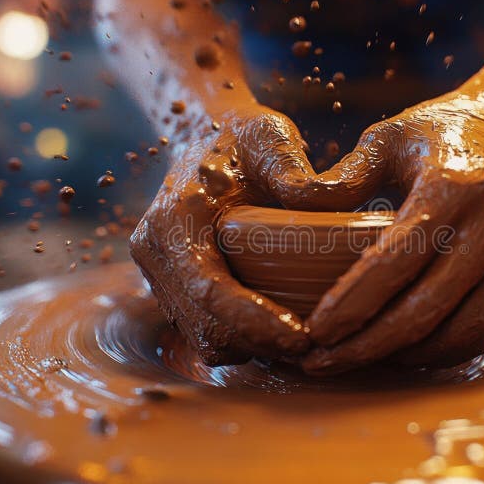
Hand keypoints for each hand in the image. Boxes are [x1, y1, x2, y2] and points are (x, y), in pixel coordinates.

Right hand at [130, 108, 319, 365]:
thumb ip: (291, 166)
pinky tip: (279, 327)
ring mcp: (158, 274)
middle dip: (259, 344)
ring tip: (303, 339)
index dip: (254, 322)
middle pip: (204, 327)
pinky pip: (202, 329)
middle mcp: (154, 253)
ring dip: (250, 347)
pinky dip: (240, 338)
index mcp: (172, 220)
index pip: (208, 291)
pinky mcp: (171, 286)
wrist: (205, 137)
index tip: (303, 339)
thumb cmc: (242, 138)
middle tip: (317, 345)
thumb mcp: (269, 137)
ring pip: (202, 337)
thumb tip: (329, 202)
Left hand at [299, 94, 483, 373]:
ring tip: (352, 360)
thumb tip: (293, 205)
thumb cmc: (442, 134)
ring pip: (454, 336)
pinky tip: (396, 351)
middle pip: (422, 311)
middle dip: (364, 347)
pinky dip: (434, 352)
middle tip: (320, 362)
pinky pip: (479, 334)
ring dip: (398, 359)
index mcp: (453, 188)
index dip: (350, 305)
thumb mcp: (388, 137)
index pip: (394, 263)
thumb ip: (344, 175)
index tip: (314, 332)